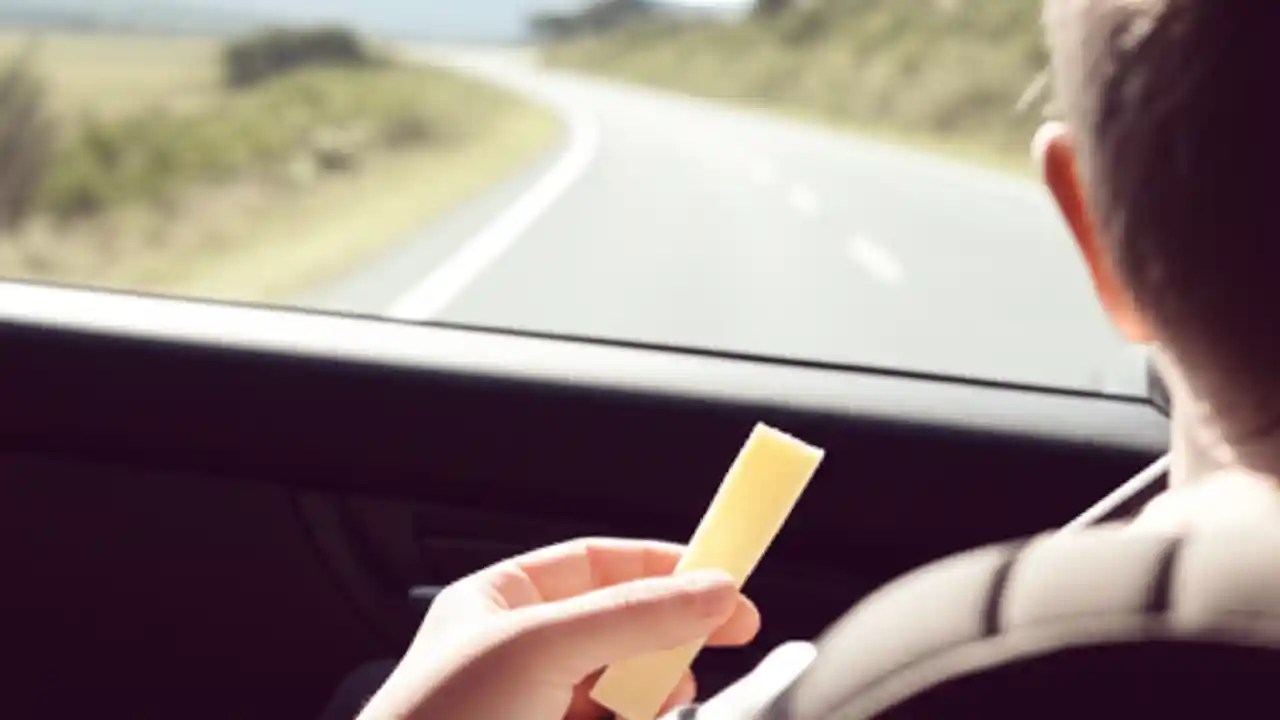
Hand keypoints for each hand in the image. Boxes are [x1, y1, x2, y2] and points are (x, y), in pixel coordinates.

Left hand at [357, 538, 760, 719]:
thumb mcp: (540, 648)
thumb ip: (632, 616)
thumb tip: (713, 588)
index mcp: (502, 605)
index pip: (598, 565)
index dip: (663, 566)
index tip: (725, 578)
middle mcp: (522, 655)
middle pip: (626, 629)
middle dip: (667, 639)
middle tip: (720, 641)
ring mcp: (540, 711)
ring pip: (630, 689)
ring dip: (655, 693)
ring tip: (656, 703)